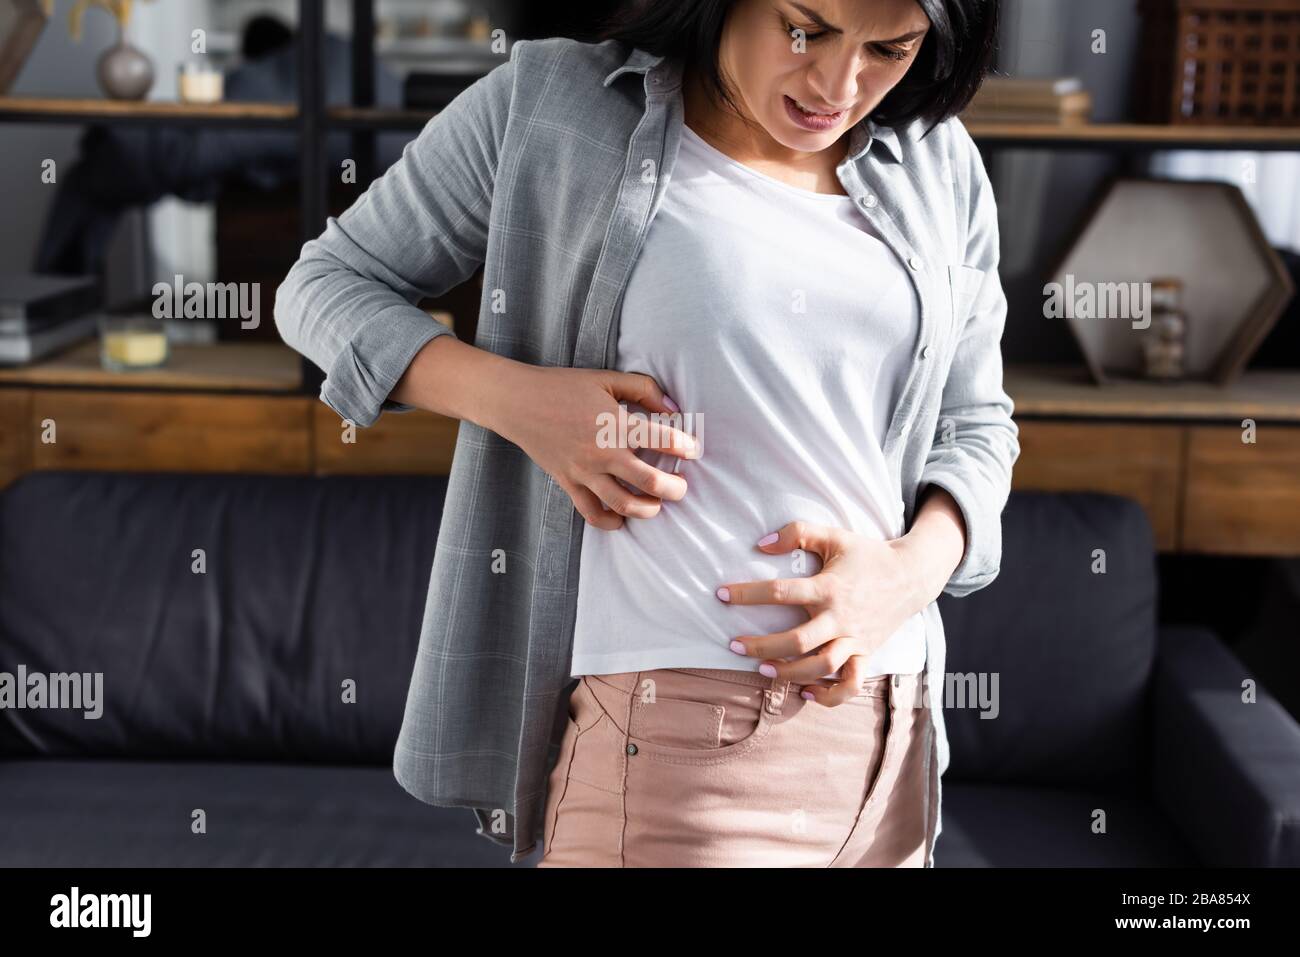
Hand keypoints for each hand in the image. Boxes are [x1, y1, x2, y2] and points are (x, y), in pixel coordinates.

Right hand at [492, 364, 699, 529]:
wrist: (518, 402)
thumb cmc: (563, 386)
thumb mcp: (606, 379)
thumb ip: (643, 389)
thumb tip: (672, 407)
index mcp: (616, 424)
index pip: (663, 440)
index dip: (685, 446)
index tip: (692, 450)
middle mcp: (603, 453)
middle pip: (650, 482)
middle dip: (674, 488)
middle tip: (681, 486)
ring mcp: (585, 472)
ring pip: (623, 504)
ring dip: (647, 509)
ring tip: (657, 505)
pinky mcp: (569, 482)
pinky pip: (592, 512)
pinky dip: (610, 522)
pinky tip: (622, 519)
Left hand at [716, 521, 935, 705]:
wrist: (912, 575)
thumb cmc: (867, 554)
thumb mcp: (834, 535)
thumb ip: (797, 532)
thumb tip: (762, 543)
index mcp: (829, 587)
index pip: (781, 591)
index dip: (747, 594)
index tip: (721, 594)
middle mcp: (841, 617)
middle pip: (798, 640)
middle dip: (762, 646)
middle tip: (734, 645)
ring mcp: (855, 639)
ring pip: (821, 666)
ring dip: (789, 673)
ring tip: (762, 670)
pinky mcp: (865, 654)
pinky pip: (850, 684)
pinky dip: (828, 695)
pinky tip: (804, 693)